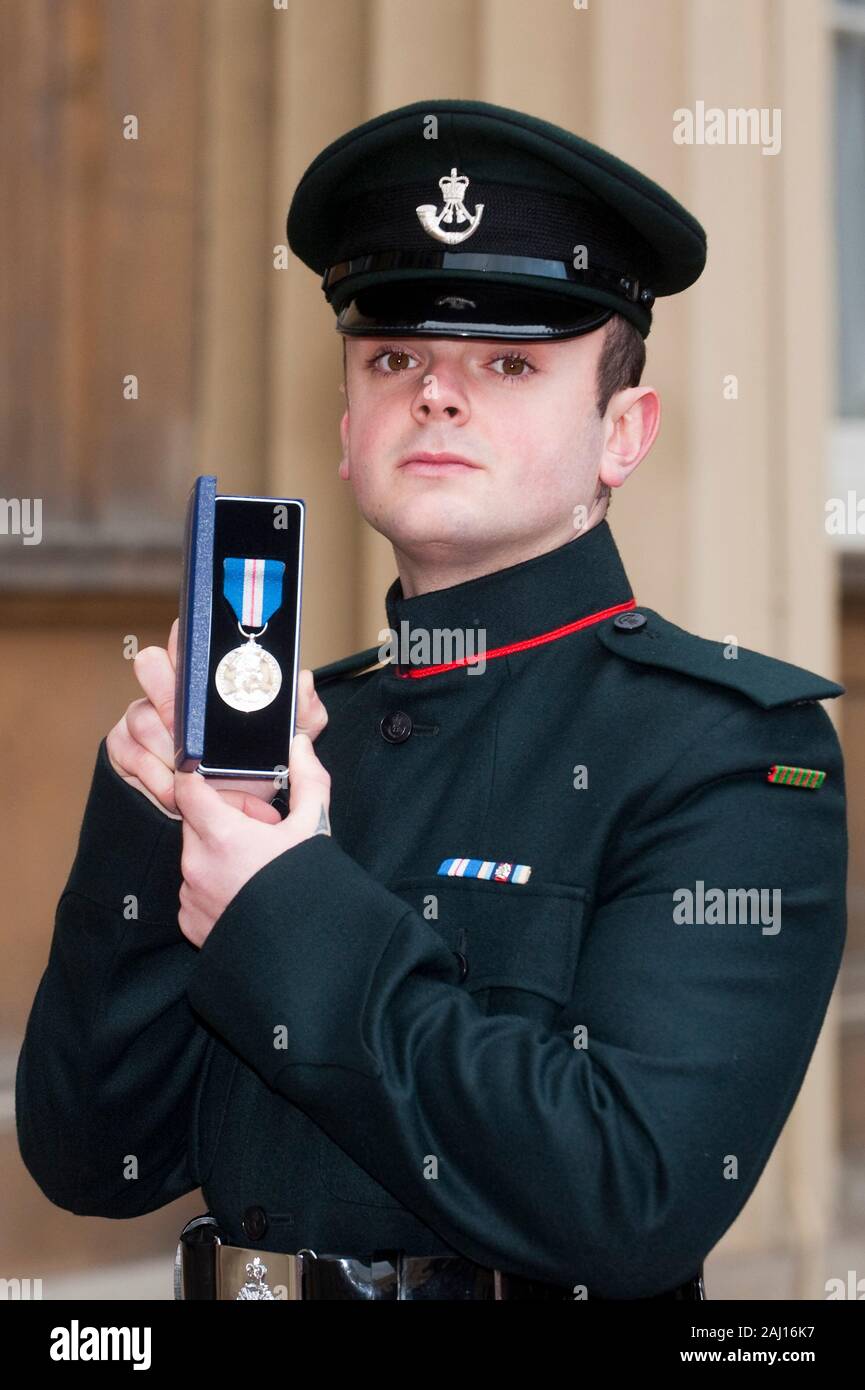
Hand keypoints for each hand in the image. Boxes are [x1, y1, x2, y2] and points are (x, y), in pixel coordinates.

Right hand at [106, 618, 328, 820]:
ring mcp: (143, 716)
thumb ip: (304, 712)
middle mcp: (169, 691)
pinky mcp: (124, 746)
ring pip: (142, 716)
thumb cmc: (254, 771)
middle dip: (166, 692)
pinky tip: (173, 791)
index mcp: (205, 680)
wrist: (227, 816)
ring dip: (167, 750)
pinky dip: (153, 775)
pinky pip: (128, 751)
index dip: (186, 641)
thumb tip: (303, 679)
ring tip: (193, 776)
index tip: (195, 654)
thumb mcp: (286, 743)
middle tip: (187, 724)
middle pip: (150, 665)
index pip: (188, 640)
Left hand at [175, 729, 331, 946]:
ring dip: (219, 852)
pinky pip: (194, 890)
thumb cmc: (311, 887)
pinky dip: (214, 886)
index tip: (217, 778)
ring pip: (195, 855)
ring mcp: (190, 896)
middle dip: (225, 817)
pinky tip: (247, 894)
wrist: (308, 953)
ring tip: (258, 867)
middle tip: (263, 830)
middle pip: (196, 820)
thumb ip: (307, 779)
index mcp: (223, 835)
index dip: (202, 776)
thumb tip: (299, 744)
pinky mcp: (190, 923)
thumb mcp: (315, 827)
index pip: (187, 787)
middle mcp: (197, 865)